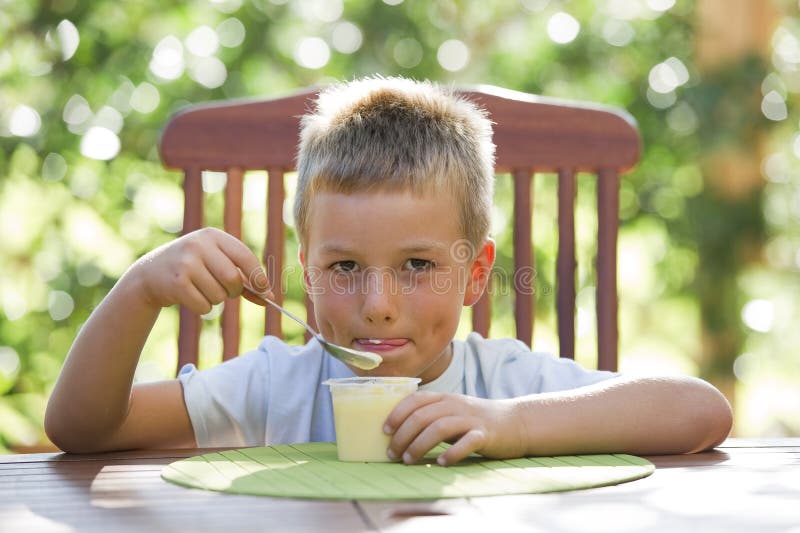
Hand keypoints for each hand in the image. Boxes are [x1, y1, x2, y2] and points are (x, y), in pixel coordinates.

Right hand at [131, 227, 273, 313]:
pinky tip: (190, 297)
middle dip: (234, 291)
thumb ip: (244, 278)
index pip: (245, 257)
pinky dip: (202, 307)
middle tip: (225, 292)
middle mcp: (198, 245)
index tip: (265, 291)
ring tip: (201, 289)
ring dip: (215, 300)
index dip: (258, 277)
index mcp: (213, 236)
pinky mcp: (176, 283)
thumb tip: (270, 298)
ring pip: (219, 295)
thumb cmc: (193, 269)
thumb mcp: (216, 264)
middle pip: (233, 279)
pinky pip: (204, 306)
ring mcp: (185, 263)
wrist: (150, 274)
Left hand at [383, 391, 526, 465]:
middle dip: (403, 435)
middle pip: (422, 416)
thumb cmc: (474, 421)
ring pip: (440, 427)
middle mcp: (455, 405)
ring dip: (420, 444)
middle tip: (392, 454)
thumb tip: (397, 433)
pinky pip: (467, 442)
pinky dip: (452, 453)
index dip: (397, 413)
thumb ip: (430, 417)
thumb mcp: (451, 412)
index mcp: (444, 398)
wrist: (514, 423)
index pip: (415, 399)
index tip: (384, 430)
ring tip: (409, 460)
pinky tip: (441, 463)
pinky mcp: (485, 434)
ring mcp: (471, 419)